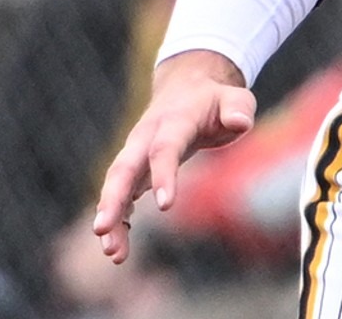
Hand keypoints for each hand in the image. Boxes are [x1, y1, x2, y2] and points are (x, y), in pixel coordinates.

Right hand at [92, 49, 254, 264]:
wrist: (186, 88)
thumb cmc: (215, 100)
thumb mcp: (234, 98)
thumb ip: (238, 108)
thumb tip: (240, 123)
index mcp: (173, 121)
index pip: (165, 148)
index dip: (163, 174)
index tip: (166, 205)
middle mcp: (145, 137)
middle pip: (124, 168)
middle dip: (112, 198)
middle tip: (102, 229)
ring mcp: (135, 154)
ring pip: (117, 186)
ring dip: (111, 218)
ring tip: (113, 253)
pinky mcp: (134, 170)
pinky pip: (122, 197)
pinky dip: (119, 221)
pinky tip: (118, 249)